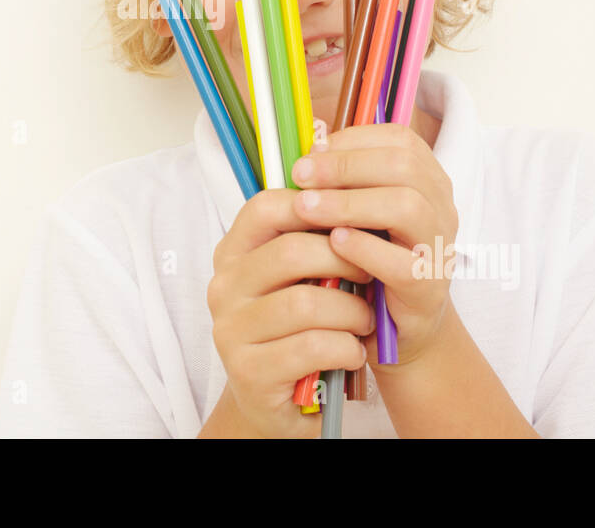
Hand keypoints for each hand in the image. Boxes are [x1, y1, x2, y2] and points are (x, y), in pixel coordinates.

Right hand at [206, 186, 372, 436]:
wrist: (278, 401)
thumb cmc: (298, 328)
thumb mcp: (299, 278)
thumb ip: (312, 240)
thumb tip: (353, 193)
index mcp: (233, 253)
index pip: (266, 207)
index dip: (315, 207)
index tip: (354, 222)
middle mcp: (223, 287)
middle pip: (290, 252)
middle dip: (344, 260)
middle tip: (372, 275)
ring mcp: (230, 330)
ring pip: (305, 303)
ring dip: (351, 311)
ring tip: (365, 319)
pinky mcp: (249, 371)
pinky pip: (311, 347)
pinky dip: (346, 348)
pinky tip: (353, 352)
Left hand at [290, 121, 459, 367]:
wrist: (394, 325)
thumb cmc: (369, 256)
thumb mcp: (356, 211)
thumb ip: (341, 178)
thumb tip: (311, 142)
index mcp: (426, 178)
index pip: (399, 140)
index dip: (352, 140)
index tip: (310, 152)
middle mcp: (441, 207)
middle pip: (403, 166)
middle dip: (344, 166)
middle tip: (300, 175)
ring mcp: (440, 247)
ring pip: (407, 207)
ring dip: (350, 203)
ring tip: (306, 208)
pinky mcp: (429, 288)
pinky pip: (403, 263)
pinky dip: (364, 248)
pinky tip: (333, 243)